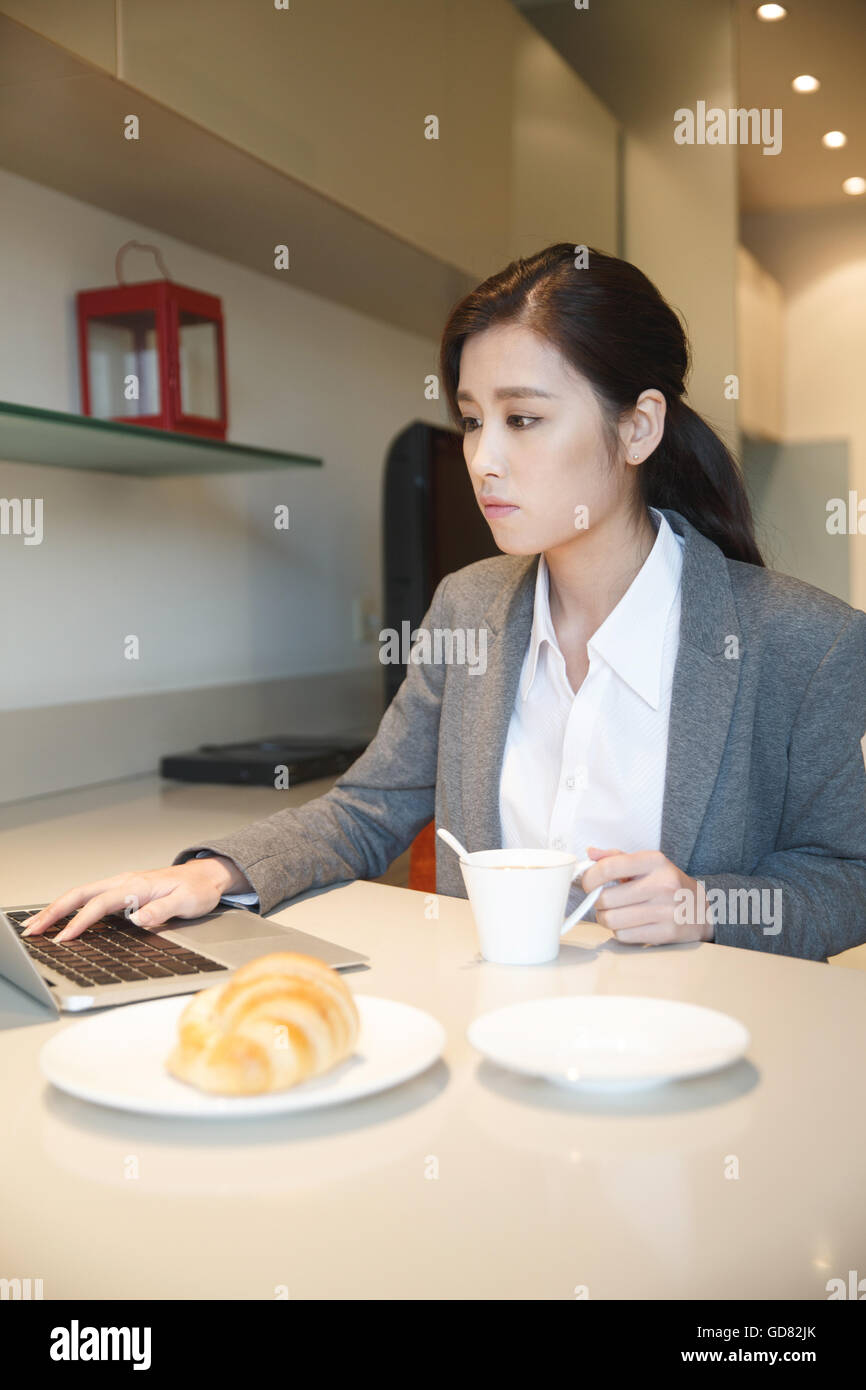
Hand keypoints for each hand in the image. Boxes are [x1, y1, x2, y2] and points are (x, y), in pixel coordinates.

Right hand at [19, 856, 250, 942]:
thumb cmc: (198, 889)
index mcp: (137, 885)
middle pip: (80, 894)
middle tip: (33, 929)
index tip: (65, 937)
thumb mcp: (187, 902)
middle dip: (54, 911)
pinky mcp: (123, 892)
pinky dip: (70, 907)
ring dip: (57, 908)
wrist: (207, 876)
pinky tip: (59, 918)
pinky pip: (90, 898)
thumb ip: (162, 911)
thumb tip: (138, 919)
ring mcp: (122, 885)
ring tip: (36, 925)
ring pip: (81, 894)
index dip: (81, 921)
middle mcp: (125, 882)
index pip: (101, 903)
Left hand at [581, 846, 714, 945]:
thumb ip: (617, 857)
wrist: (702, 909)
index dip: (590, 878)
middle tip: (604, 901)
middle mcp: (662, 884)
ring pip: (612, 920)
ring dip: (606, 918)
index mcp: (654, 861)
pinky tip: (629, 924)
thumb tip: (590, 853)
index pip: (609, 867)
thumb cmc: (667, 884)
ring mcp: (666, 910)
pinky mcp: (666, 932)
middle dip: (598, 902)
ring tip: (615, 913)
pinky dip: (620, 932)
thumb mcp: (647, 864)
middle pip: (606, 898)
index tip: (588, 883)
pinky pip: (624, 935)